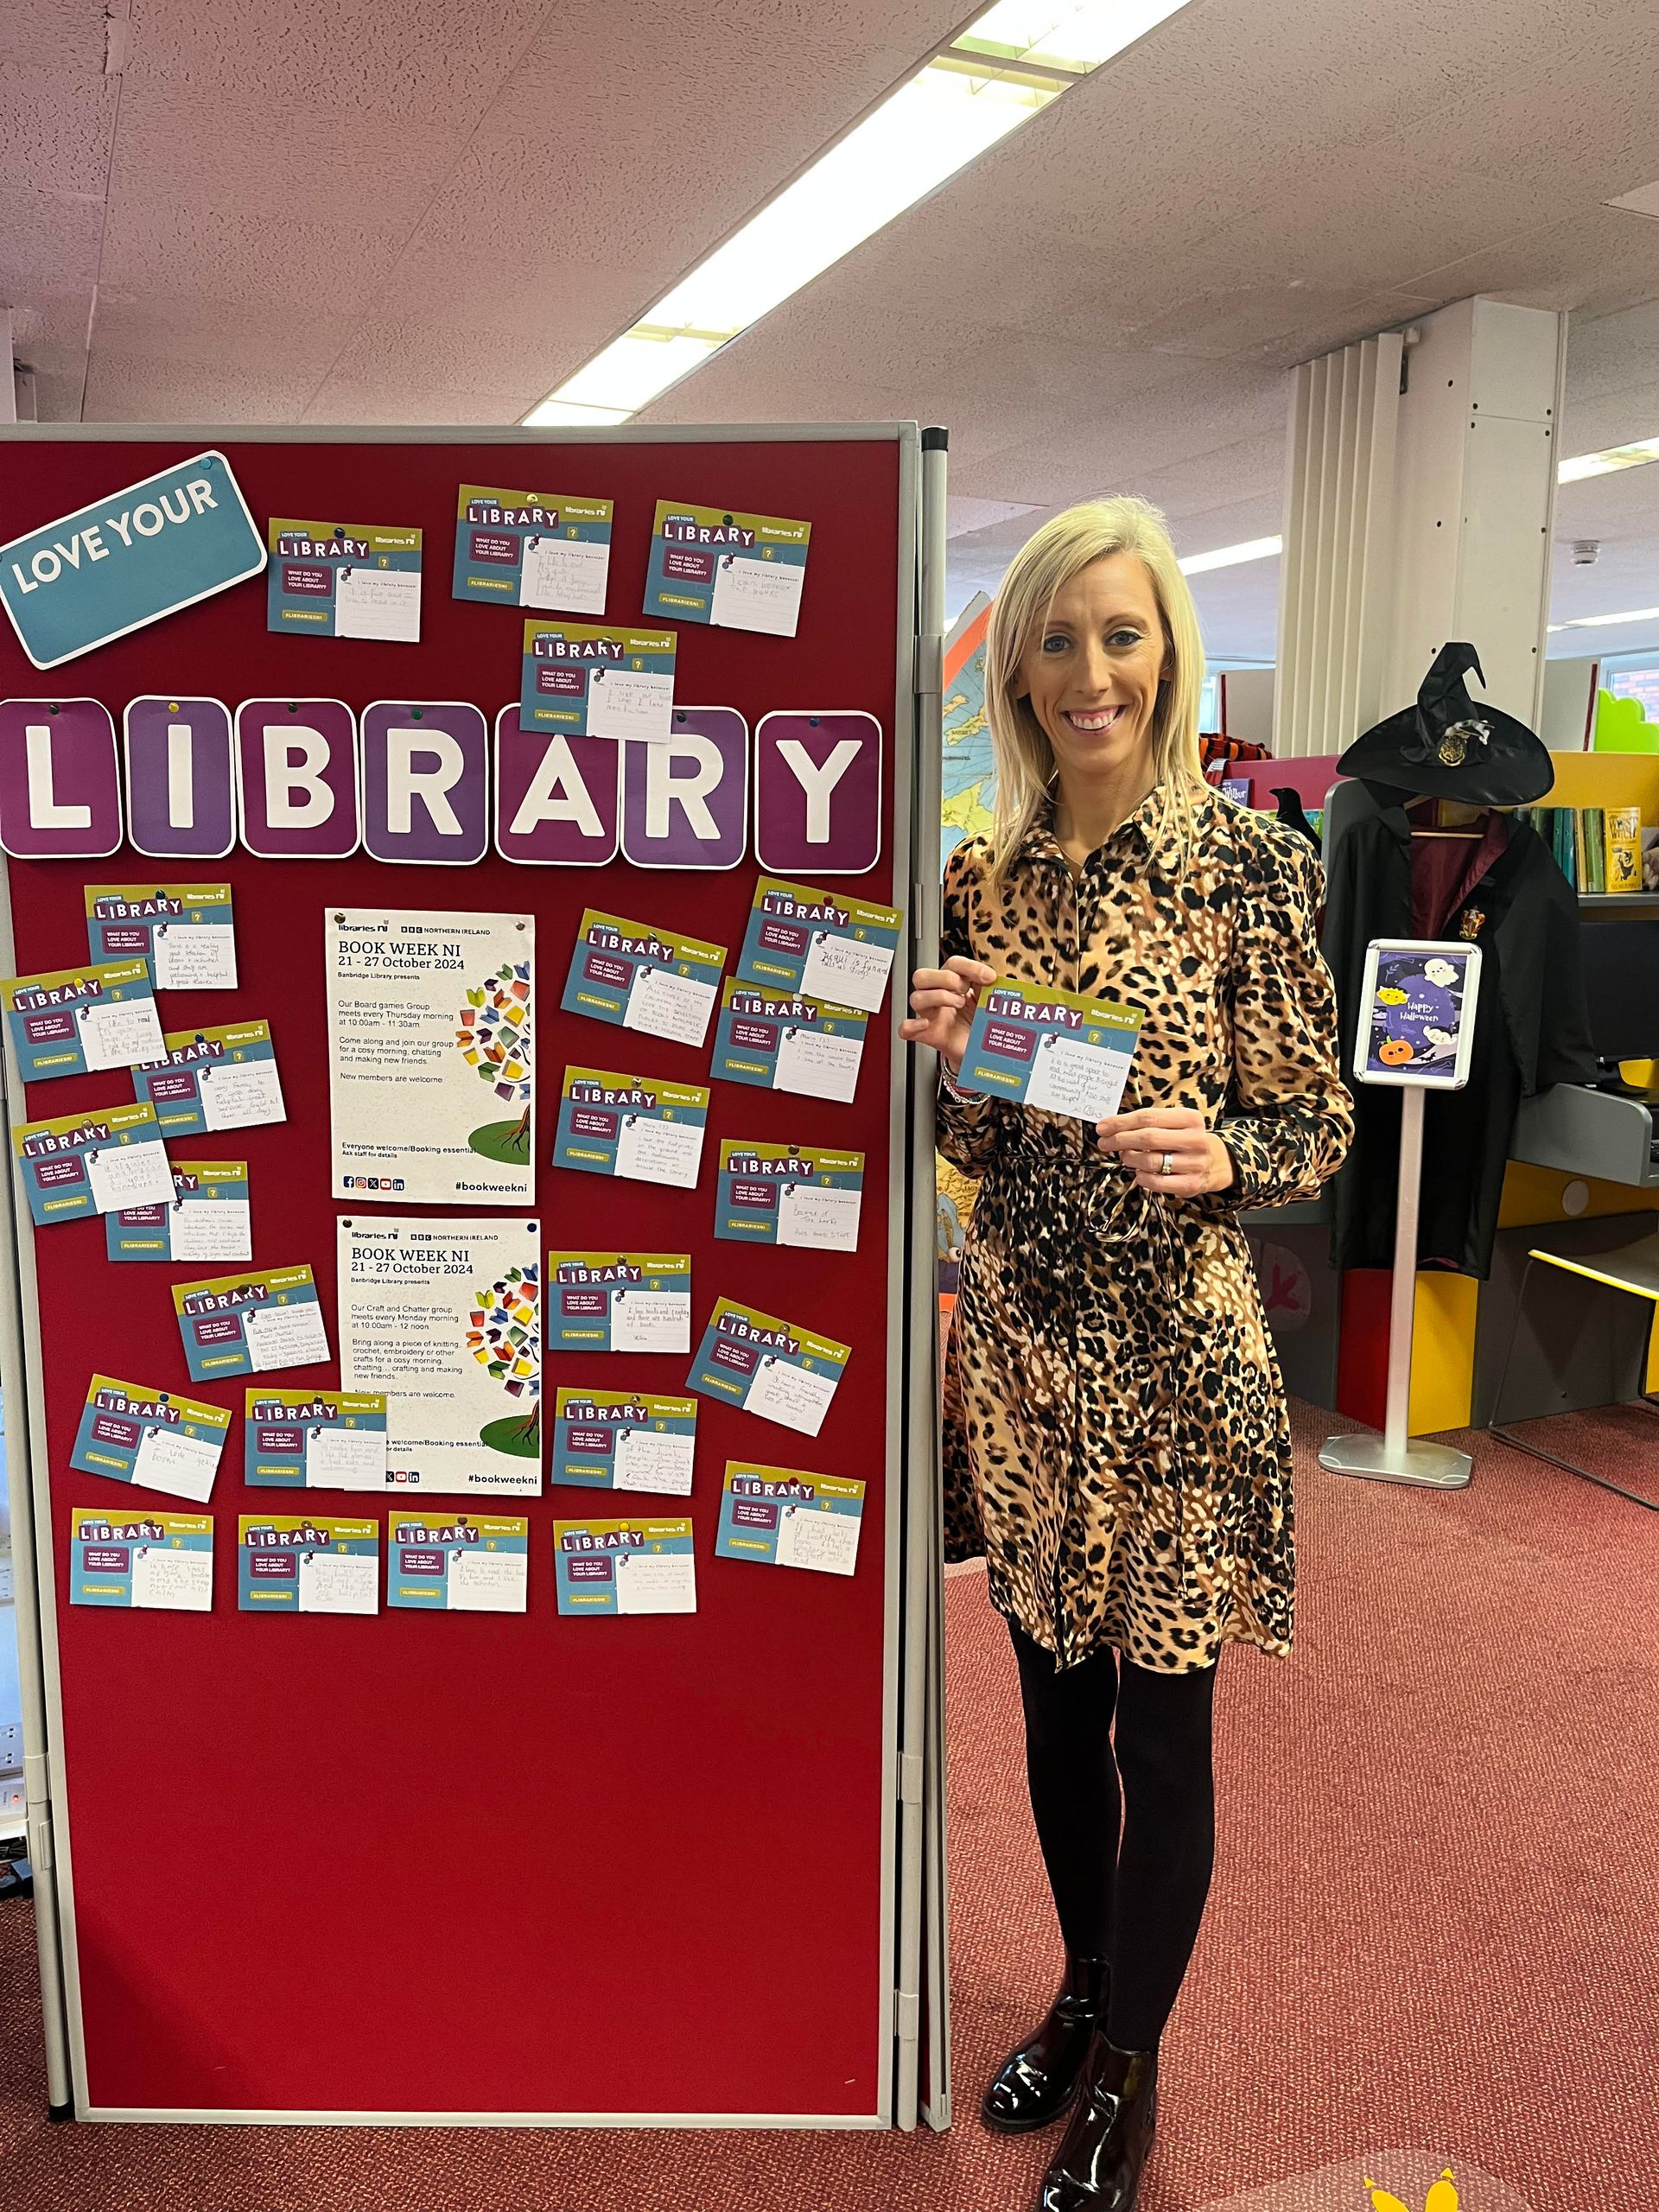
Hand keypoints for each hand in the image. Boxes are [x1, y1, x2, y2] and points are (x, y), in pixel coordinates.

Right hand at [899, 957, 996, 1072]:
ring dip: (938, 996)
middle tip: (964, 989)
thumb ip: (990, 988)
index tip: (988, 977)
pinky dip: (912, 1025)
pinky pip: (906, 1029)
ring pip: (915, 998)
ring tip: (958, 1004)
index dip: (969, 967)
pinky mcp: (929, 1035)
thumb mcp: (990, 1002)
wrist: (984, 1053)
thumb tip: (992, 980)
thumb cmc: (984, 1025)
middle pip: (922, 975)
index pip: (952, 964)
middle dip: (946, 978)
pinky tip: (926, 1024)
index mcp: (954, 985)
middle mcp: (939, 997)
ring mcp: (931, 1016)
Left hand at [1096, 1105, 1234, 1196]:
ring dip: (1130, 1159)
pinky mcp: (1191, 1184)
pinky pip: (1157, 1183)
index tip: (1103, 1127)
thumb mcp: (1175, 1123)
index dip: (1121, 1122)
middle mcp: (1195, 1140)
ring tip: (1125, 1157)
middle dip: (1120, 1140)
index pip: (1148, 1117)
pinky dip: (1142, 1177)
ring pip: (1151, 1161)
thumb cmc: (1185, 1139)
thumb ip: (1148, 1123)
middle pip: (1148, 1138)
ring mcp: (1195, 1163)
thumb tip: (1110, 1126)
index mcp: (1190, 1119)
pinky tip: (1138, 1172)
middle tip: (1104, 1143)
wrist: (1217, 1162)